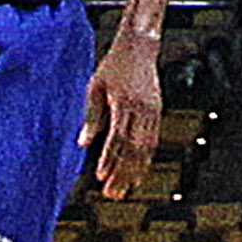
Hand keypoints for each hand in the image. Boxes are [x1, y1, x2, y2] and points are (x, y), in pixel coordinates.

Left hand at [81, 35, 165, 195]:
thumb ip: (91, 116)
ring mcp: (153, 112)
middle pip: (134, 149)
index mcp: (124, 103)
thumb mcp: (95, 87)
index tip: (100, 176)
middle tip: (112, 194)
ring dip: (135, 171)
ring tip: (123, 190)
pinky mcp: (158, 113)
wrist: (140, 47)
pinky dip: (144, 159)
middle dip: (123, 174)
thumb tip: (83, 143)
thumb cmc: (113, 66)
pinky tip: (136, 172)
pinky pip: (153, 142)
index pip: (117, 138)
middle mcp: (143, 110)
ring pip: (146, 149)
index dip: (109, 159)